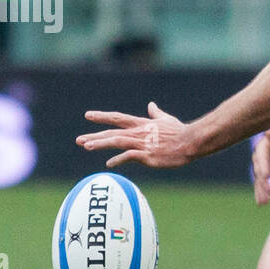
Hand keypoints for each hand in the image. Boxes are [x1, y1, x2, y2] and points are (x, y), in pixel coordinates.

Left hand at [77, 101, 196, 168]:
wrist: (190, 142)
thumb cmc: (180, 131)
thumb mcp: (167, 120)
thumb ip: (156, 113)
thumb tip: (151, 105)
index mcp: (142, 124)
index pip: (118, 118)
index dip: (102, 116)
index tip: (88, 115)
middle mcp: (139, 132)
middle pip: (112, 132)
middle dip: (94, 135)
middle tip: (79, 140)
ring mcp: (142, 144)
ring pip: (116, 141)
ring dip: (100, 144)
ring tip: (86, 146)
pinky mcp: (147, 155)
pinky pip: (128, 156)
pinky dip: (118, 160)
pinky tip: (109, 164)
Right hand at [251, 126, 269, 204]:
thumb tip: (269, 133)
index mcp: (261, 150)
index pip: (262, 160)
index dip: (263, 167)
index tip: (266, 176)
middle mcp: (257, 160)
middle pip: (259, 173)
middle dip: (263, 183)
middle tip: (268, 193)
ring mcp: (259, 168)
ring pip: (259, 181)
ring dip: (261, 192)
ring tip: (263, 203)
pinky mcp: (262, 174)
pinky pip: (261, 184)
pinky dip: (262, 193)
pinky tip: (263, 203)